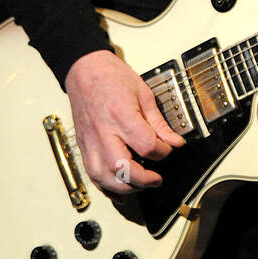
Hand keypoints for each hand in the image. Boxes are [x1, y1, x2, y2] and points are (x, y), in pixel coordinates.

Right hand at [65, 49, 185, 193]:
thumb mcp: (144, 94)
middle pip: (121, 167)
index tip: (168, 149)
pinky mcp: (83, 146)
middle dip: (142, 179)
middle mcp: (103, 131)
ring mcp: (90, 141)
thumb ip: (159, 122)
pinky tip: (119, 189)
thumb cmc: (111, 77)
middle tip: (156, 178)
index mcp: (121, 115)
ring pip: (102, 176)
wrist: (85, 70)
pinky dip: (105, 186)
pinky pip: (91, 174)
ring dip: (123, 187)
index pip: (146, 145)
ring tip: (140, 184)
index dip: (163, 152)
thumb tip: (174, 141)